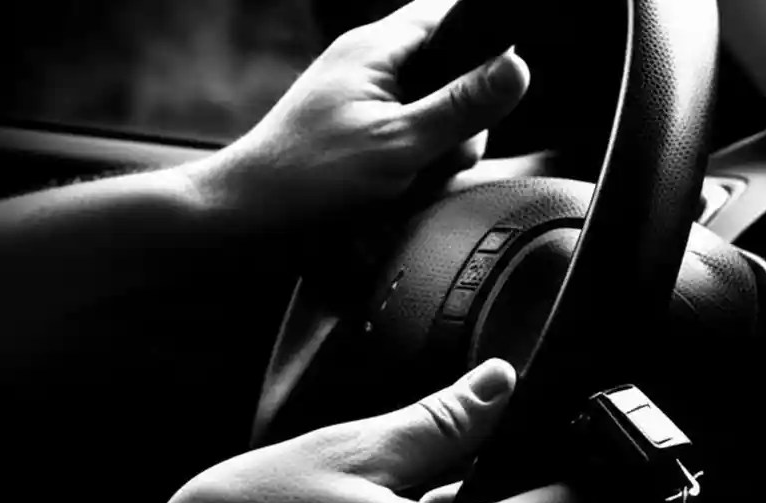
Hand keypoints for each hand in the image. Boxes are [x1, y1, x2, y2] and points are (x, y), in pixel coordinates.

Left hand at [182, 0, 530, 231]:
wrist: (248, 219)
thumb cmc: (308, 178)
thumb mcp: (401, 144)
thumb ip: (462, 107)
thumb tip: (517, 69)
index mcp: (376, 48)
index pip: (450, 15)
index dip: (485, 45)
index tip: (495, 88)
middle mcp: (368, 65)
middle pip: (450, 72)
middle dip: (461, 119)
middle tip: (441, 152)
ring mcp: (361, 99)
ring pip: (433, 112)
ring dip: (438, 149)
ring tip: (412, 177)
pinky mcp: (359, 131)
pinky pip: (410, 138)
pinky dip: (416, 164)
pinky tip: (399, 187)